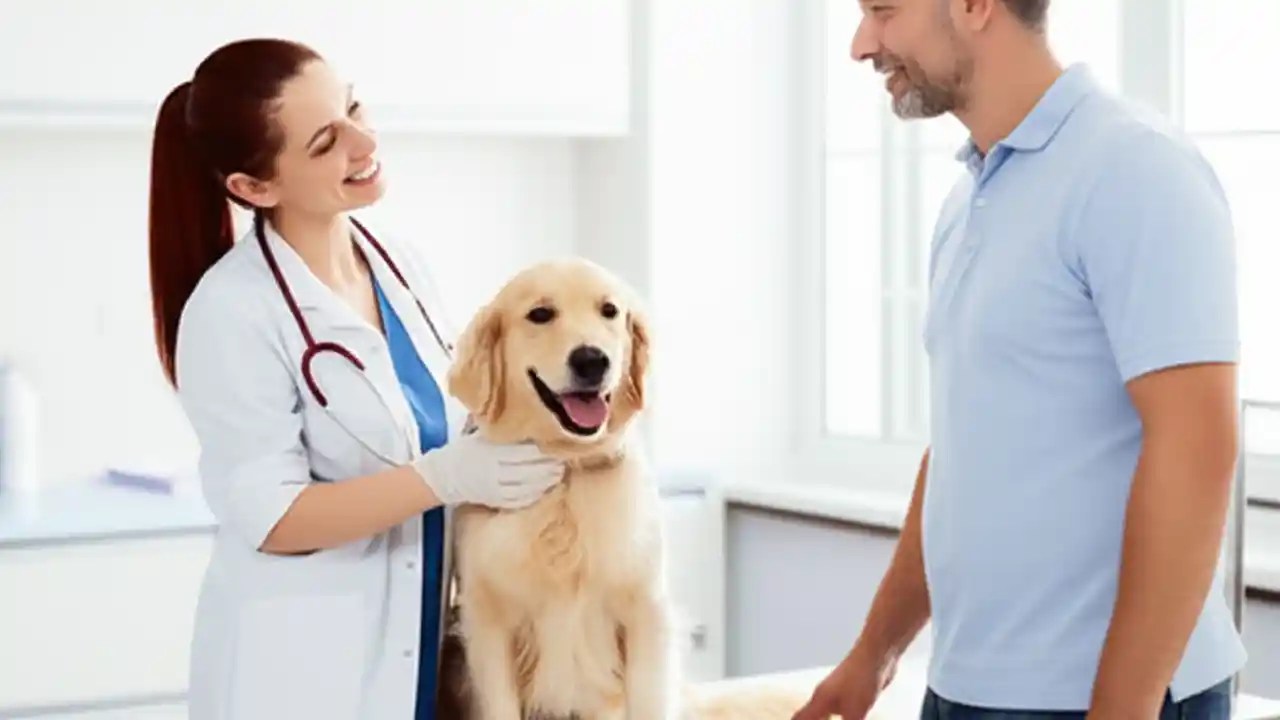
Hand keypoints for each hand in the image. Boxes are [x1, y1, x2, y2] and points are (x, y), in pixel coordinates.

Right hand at [410, 434, 564, 509]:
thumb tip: (528, 415)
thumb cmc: (467, 450)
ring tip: (558, 472)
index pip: (527, 449)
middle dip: (551, 465)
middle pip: (532, 468)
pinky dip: (537, 494)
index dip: (546, 448)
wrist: (445, 475)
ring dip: (548, 480)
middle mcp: (494, 469)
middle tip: (564, 458)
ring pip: (530, 486)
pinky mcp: (497, 500)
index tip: (559, 443)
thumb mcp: (481, 434)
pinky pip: (522, 499)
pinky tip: (545, 487)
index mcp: (492, 449)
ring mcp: (496, 487)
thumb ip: (502, 428)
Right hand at [792, 646, 896, 719]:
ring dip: (820, 719)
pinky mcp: (850, 691)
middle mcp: (824, 696)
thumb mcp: (855, 713)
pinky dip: (835, 717)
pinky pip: (837, 709)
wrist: (877, 654)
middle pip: (806, 715)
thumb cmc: (862, 678)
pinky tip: (846, 717)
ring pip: (822, 712)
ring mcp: (836, 692)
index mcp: (819, 702)